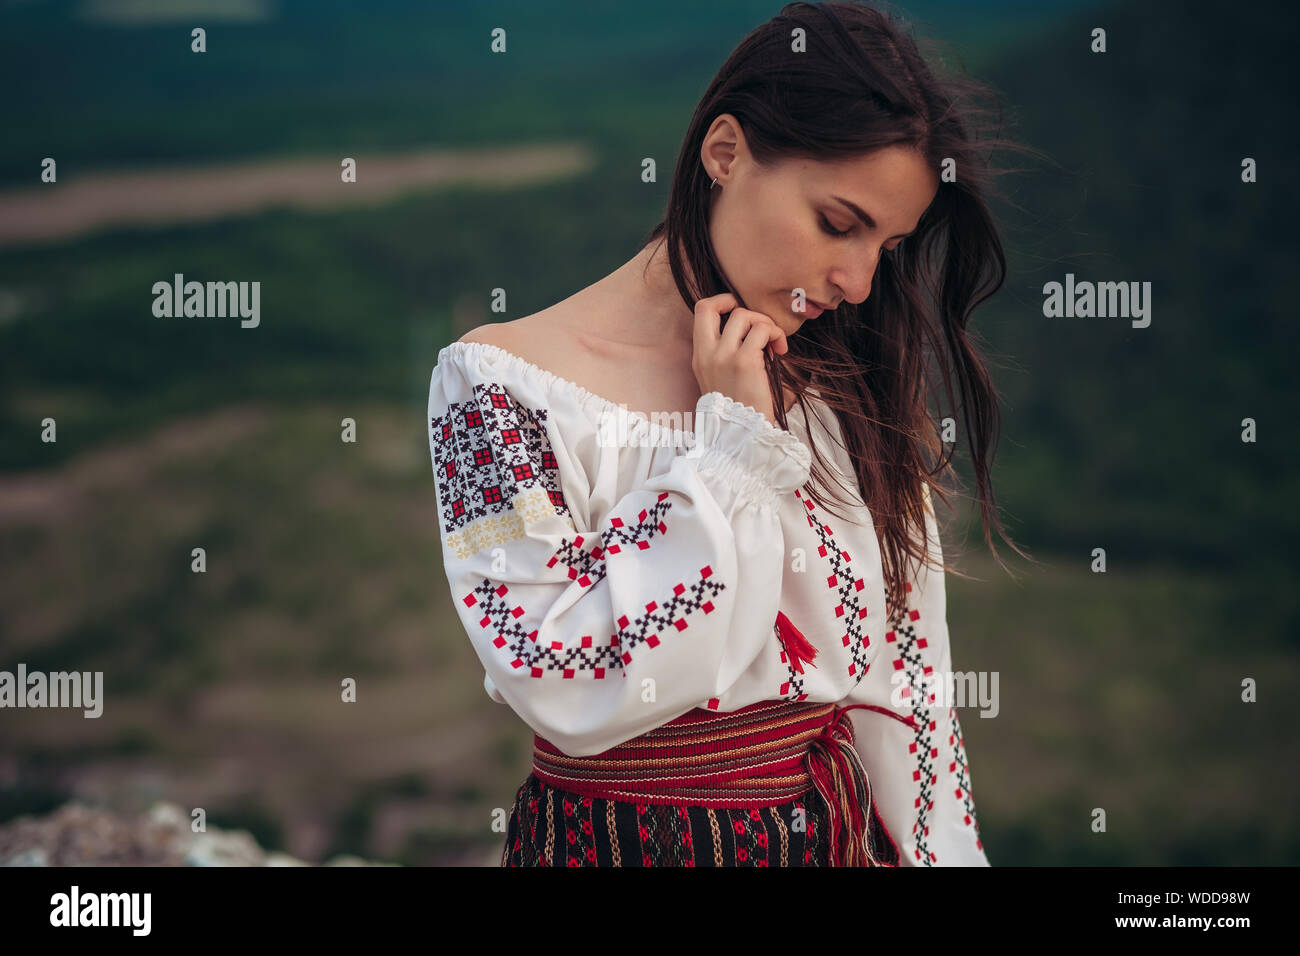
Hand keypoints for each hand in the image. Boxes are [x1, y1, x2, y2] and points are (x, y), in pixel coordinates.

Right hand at [691, 293, 787, 424]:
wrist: (740, 433)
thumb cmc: (738, 408)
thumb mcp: (719, 378)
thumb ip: (723, 354)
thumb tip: (748, 329)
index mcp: (700, 356)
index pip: (700, 310)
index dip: (721, 302)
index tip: (738, 314)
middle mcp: (707, 353)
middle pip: (715, 305)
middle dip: (739, 305)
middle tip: (757, 324)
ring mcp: (724, 356)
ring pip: (744, 315)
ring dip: (765, 324)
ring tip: (773, 344)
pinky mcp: (745, 361)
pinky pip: (763, 331)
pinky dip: (776, 335)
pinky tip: (780, 351)